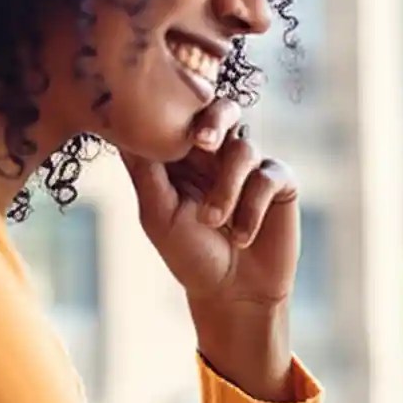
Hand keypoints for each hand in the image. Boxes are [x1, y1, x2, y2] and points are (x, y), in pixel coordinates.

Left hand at [120, 98, 299, 399]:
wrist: (234, 292)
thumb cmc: (189, 254)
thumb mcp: (158, 213)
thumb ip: (146, 172)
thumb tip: (123, 129)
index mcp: (184, 154)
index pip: (181, 115)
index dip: (175, 110)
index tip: (160, 125)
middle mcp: (219, 153)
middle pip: (221, 110)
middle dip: (214, 118)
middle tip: (202, 141)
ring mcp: (252, 166)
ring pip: (242, 149)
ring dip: (226, 189)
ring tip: (213, 223)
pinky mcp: (279, 183)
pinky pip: (268, 177)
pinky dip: (252, 208)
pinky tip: (242, 238)